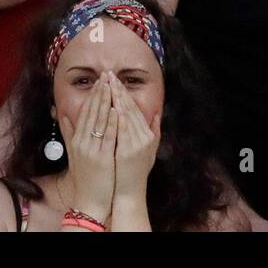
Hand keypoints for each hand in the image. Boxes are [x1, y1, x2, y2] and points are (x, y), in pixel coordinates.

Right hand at [57, 72, 116, 220]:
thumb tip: (62, 114)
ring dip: (106, 102)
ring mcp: (91, 149)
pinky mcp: (102, 157)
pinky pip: (107, 136)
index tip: (99, 81)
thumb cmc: (84, 176)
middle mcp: (81, 142)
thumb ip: (68, 133)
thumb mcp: (73, 153)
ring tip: (112, 86)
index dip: (92, 95)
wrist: (88, 199)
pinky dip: (111, 122)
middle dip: (100, 93)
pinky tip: (116, 110)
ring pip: (99, 121)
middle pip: (91, 113)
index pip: (84, 112)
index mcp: (76, 140)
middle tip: (107, 76)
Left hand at [111, 76, 158, 198]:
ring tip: (109, 84)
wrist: (130, 193)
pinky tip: (113, 107)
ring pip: (127, 116)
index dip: (124, 92)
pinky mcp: (129, 151)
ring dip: (117, 99)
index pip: (134, 109)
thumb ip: (154, 130)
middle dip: (119, 90)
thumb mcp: (149, 150)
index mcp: (147, 134)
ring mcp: (137, 144)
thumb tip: (158, 113)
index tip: (114, 79)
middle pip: (130, 108)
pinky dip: (119, 118)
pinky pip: (123, 131)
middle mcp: (144, 137)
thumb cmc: (135, 172)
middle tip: (109, 74)